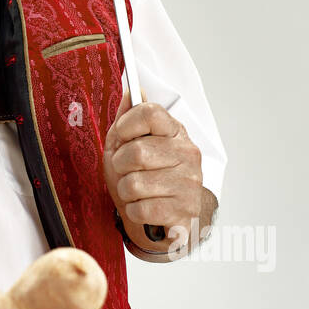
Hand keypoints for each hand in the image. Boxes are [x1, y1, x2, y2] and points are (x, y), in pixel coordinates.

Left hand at [102, 89, 205, 249]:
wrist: (164, 217)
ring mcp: (189, 182)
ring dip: (125, 191)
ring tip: (136, 191)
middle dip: (120, 165)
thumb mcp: (129, 144)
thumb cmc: (143, 176)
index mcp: (174, 131)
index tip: (122, 136)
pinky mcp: (185, 210)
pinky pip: (141, 209)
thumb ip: (128, 118)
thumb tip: (131, 90)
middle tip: (127, 170)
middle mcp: (187, 153)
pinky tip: (145, 207)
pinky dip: (134, 211)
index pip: (150, 113)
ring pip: (134, 183)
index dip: (126, 125)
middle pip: (136, 152)